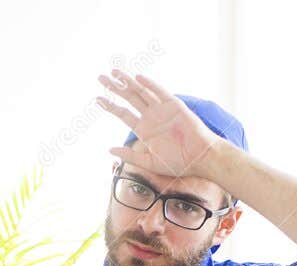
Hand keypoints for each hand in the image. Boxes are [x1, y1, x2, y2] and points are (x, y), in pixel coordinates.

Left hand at [96, 69, 219, 179]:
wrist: (199, 158)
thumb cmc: (177, 162)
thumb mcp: (149, 162)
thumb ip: (130, 155)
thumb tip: (109, 150)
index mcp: (144, 129)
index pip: (123, 114)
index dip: (110, 105)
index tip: (97, 98)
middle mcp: (151, 117)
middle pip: (129, 98)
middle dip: (115, 88)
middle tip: (101, 77)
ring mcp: (162, 110)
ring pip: (141, 92)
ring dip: (128, 82)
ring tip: (115, 73)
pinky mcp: (174, 105)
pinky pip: (160, 92)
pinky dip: (150, 85)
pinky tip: (138, 78)